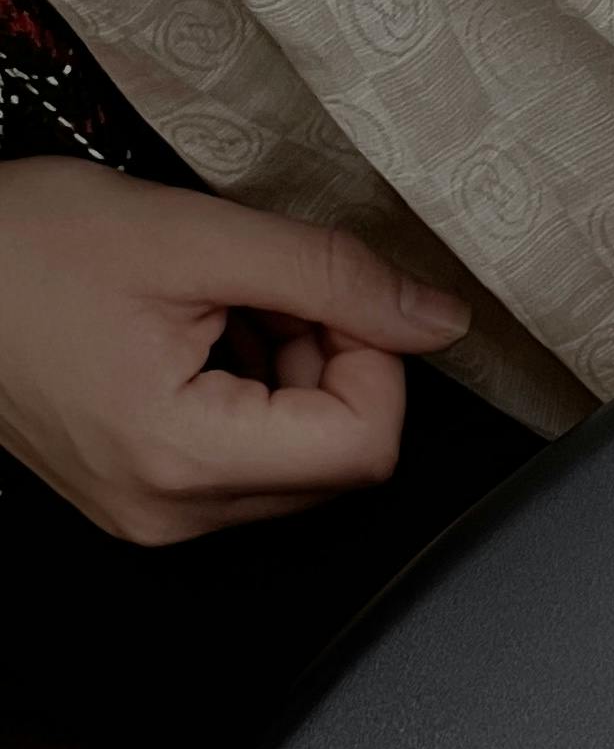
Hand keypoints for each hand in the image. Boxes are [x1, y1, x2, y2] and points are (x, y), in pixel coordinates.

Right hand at [0, 156, 469, 545]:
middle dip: (331, 361)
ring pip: (298, 460)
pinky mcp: (145, 498)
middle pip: (338, 459)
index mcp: (182, 457)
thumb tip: (435, 319)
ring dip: (293, 372)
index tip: (337, 294)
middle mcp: (174, 511)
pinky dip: (252, 390)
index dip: (375, 360)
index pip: (363, 445)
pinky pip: (246, 460)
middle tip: (271, 285)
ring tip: (221, 301)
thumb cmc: (16, 246)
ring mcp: (157, 514)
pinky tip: (200, 332)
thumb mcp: (185, 234)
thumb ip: (327, 274)